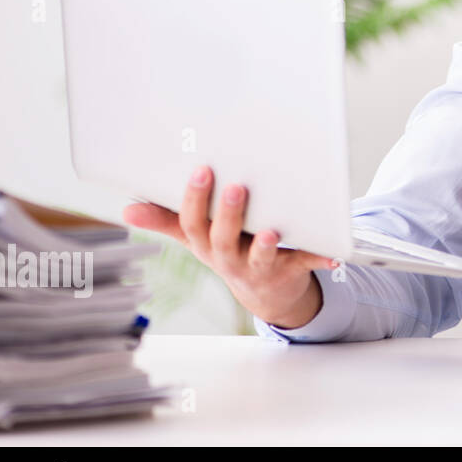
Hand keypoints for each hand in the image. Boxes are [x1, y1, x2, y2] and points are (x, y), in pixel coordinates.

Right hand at [123, 166, 335, 329]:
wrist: (266, 291)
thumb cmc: (230, 250)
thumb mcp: (197, 238)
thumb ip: (167, 220)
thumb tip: (127, 209)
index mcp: (206, 245)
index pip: (193, 224)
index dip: (195, 200)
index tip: (202, 170)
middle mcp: (230, 259)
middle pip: (225, 239)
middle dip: (229, 215)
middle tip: (237, 187)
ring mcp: (261, 266)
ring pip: (261, 257)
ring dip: (266, 245)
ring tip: (273, 231)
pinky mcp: (291, 270)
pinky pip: (306, 264)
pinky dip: (321, 258)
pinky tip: (334, 256)